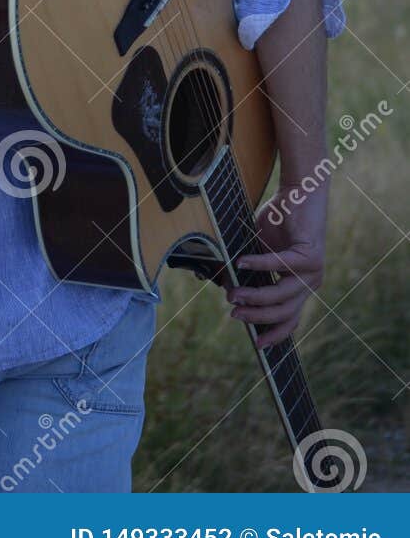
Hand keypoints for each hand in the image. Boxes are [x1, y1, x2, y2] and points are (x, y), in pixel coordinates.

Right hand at [226, 189, 326, 349]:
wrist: (300, 193)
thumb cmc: (279, 220)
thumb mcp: (260, 249)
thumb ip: (248, 269)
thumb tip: (224, 285)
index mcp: (300, 285)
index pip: (290, 319)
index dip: (275, 334)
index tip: (257, 345)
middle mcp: (310, 283)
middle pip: (284, 312)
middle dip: (256, 316)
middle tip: (233, 313)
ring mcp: (312, 271)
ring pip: (282, 294)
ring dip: (255, 296)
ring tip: (233, 293)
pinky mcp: (309, 255)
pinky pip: (280, 265)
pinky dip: (258, 264)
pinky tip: (240, 262)